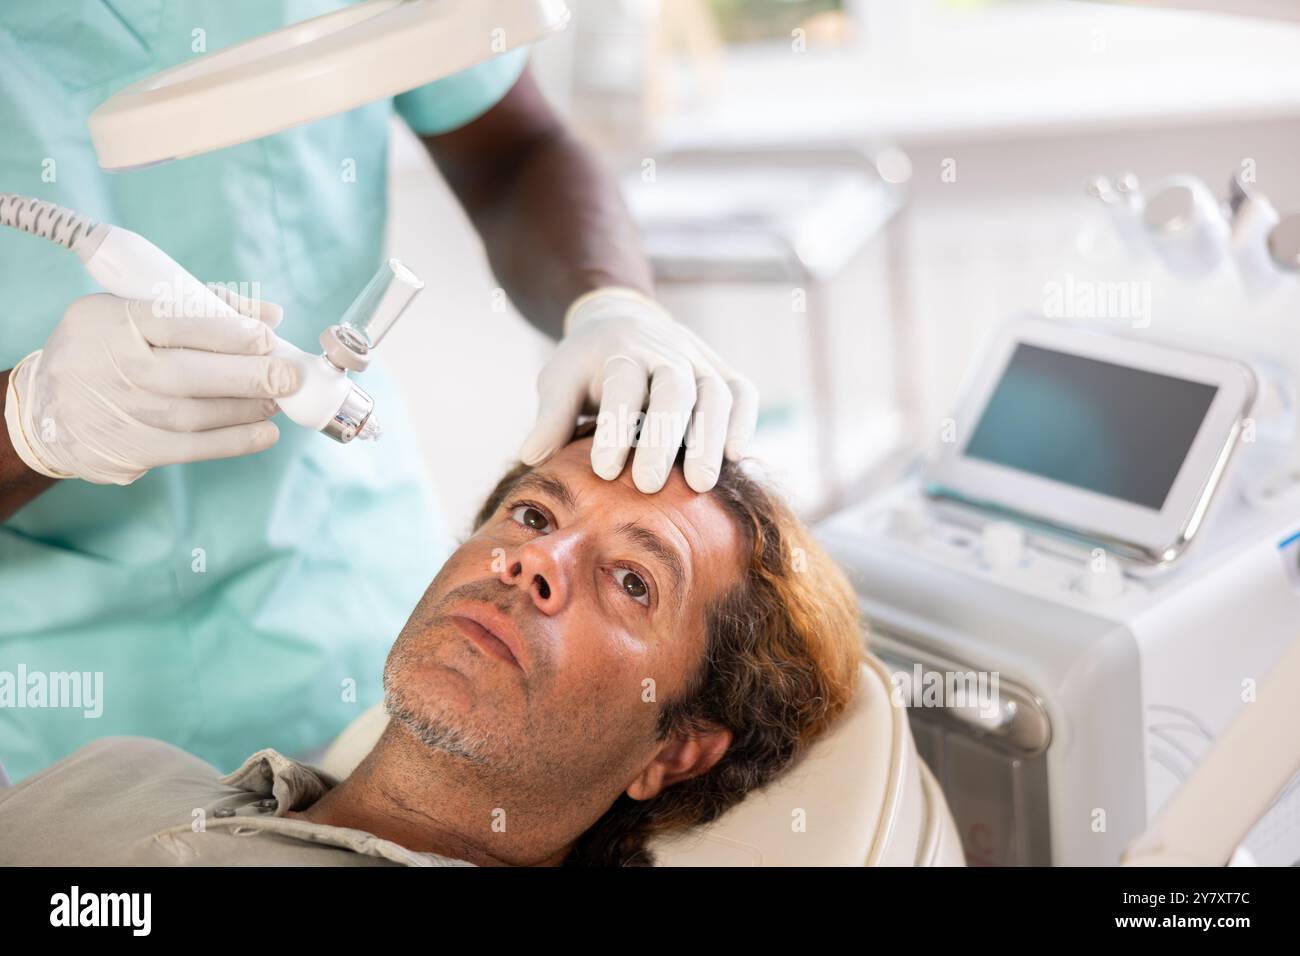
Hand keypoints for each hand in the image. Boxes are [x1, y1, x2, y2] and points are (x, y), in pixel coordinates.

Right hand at [4, 285, 299, 485]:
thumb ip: (200, 305)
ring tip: (278, 399)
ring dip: (248, 407)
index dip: (227, 332)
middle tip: (290, 375)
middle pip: (191, 373)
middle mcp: (116, 367)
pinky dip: (236, 441)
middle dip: (250, 376)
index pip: (176, 321)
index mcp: (114, 320)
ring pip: (198, 414)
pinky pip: (194, 448)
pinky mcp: (132, 450)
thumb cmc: (106, 349)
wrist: (44, 408)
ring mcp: (123, 413)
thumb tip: (271, 314)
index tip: (267, 337)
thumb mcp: (132, 310)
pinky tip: (264, 432)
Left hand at [519, 287, 758, 492]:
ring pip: (714, 392)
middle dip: (663, 438)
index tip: (604, 471)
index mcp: (620, 351)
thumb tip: (531, 456)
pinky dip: (744, 420)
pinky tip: (736, 456)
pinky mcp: (722, 372)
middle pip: (673, 390)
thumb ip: (552, 417)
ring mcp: (698, 361)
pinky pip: (742, 392)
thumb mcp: (561, 380)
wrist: (622, 321)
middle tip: (649, 485)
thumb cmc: (587, 365)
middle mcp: (665, 351)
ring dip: (709, 437)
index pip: (622, 385)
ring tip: (701, 483)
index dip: (615, 427)